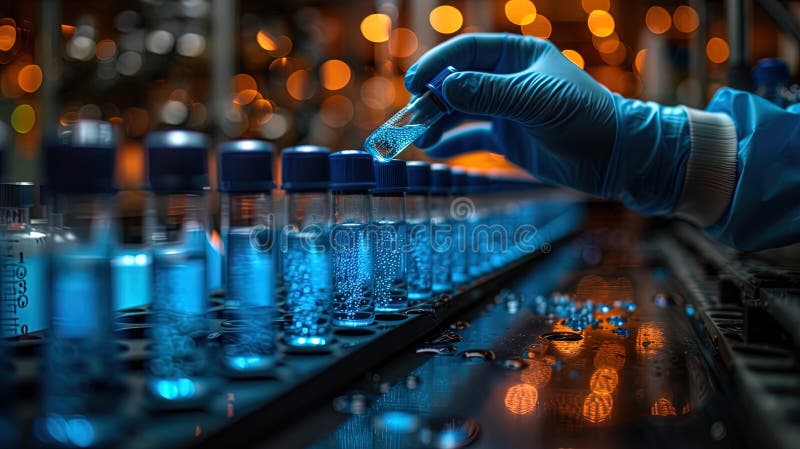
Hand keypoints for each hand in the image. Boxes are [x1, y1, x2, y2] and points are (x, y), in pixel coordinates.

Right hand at [405, 33, 689, 213]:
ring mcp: (507, 110)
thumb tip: (443, 87)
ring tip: (418, 138)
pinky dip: (453, 144)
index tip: (414, 83)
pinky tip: (435, 151)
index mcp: (517, 55)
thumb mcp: (534, 100)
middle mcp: (508, 79)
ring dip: (438, 123)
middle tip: (409, 117)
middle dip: (432, 100)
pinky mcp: (509, 139)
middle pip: (458, 83)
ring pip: (461, 112)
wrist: (615, 157)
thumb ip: (488, 93)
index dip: (437, 65)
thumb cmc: (583, 117)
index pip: (467, 51)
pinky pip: (473, 138)